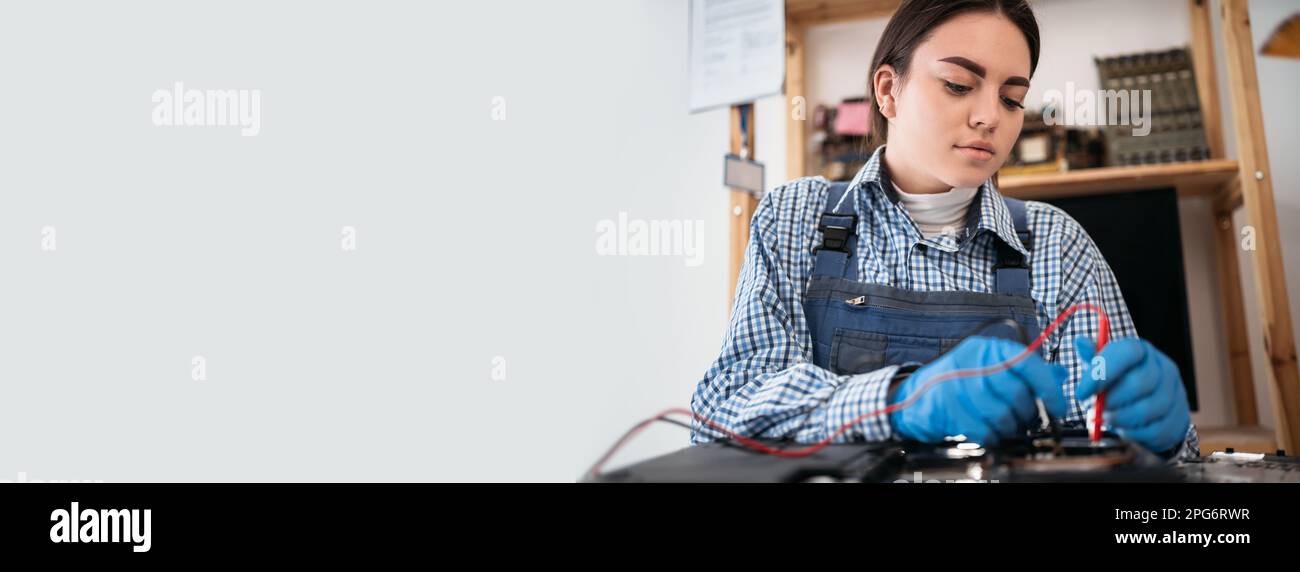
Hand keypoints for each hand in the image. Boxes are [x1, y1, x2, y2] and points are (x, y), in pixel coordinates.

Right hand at [888, 336, 1068, 445]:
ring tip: (1005, 426)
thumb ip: (1027, 372)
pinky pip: (979, 429)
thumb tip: (1059, 375)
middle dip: (1025, 412)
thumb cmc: (962, 382)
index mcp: (988, 349)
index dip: (1048, 387)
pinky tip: (989, 433)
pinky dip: (990, 436)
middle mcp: (970, 361)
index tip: (1059, 407)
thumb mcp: (993, 369)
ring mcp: (953, 383)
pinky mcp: (943, 406)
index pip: (1026, 363)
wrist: (918, 396)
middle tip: (1025, 419)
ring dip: (1008, 426)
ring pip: (998, 412)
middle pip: (1013, 391)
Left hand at [1073, 337, 1190, 453]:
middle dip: (1111, 400)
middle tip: (1095, 410)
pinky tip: (1122, 429)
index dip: (1103, 372)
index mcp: (1141, 350)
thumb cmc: (1122, 384)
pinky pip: (1154, 429)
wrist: (1153, 409)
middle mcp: (1163, 367)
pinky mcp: (1179, 417)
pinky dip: (1133, 432)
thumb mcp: (1104, 368)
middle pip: (1139, 383)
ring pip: (1147, 408)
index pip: (1127, 352)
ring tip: (1106, 419)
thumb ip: (1093, 358)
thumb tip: (1080, 341)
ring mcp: (1175, 392)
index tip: (1082, 392)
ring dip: (1120, 418)